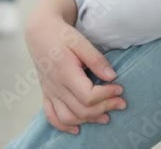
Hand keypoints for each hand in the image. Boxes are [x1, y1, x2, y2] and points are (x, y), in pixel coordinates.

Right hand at [25, 0, 126, 133]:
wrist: (39, 32)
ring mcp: (50, 92)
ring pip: (68, 117)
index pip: (87, 96)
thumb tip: (112, 77)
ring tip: (106, 115)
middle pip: (81, 110)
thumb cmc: (61, 34)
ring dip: (88, 120)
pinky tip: (78, 128)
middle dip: (105, 108)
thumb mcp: (80, 40)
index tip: (120, 88)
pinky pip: (51, 116)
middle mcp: (56, 86)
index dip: (106, 95)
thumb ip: (96, 59)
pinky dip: (64, 126)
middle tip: (121, 102)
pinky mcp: (46, 94)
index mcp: (65, 72)